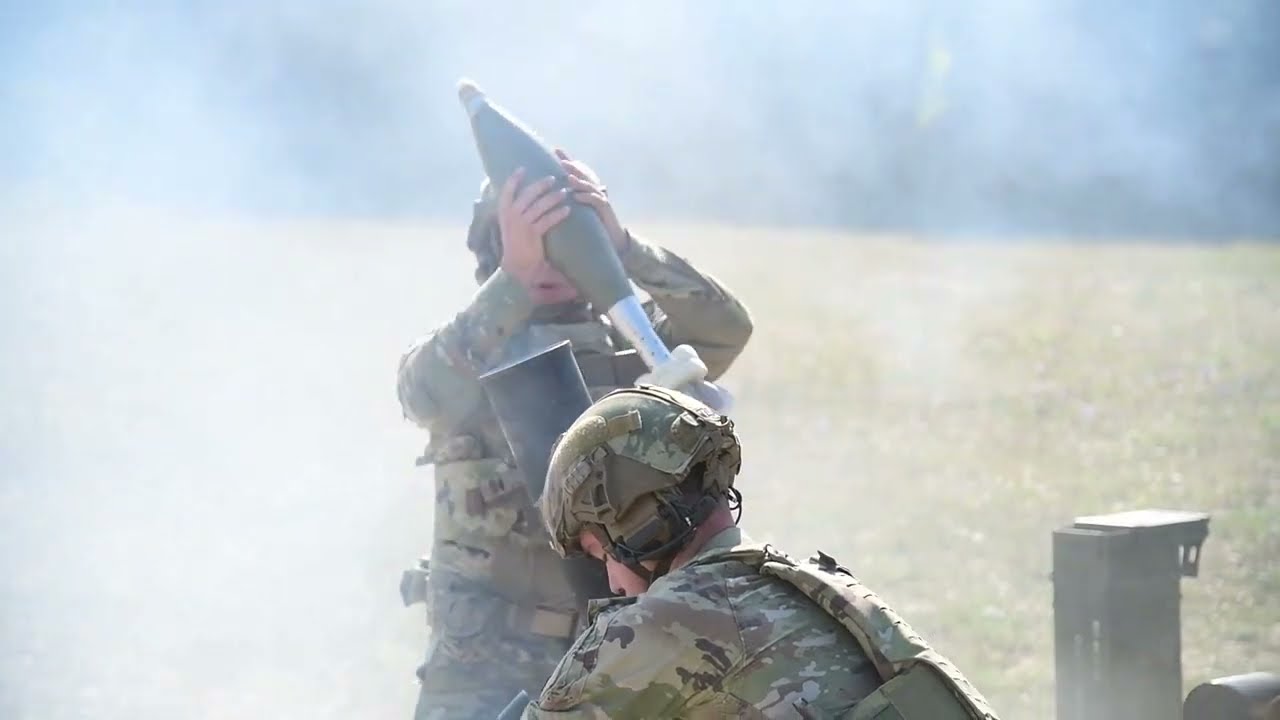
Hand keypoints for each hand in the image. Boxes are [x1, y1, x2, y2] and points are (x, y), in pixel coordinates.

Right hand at [497, 167, 570, 283]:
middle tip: (553, 178)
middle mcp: (511, 217)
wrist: (518, 265)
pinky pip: (547, 220)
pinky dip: (558, 214)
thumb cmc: (517, 243)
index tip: (522, 168)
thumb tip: (527, 195)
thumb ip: (518, 210)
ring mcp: (521, 225)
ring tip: (564, 192)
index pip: (507, 192)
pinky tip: (568, 210)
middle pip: (527, 195)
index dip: (514, 179)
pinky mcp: (532, 234)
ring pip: (539, 206)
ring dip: (553, 197)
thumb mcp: (511, 225)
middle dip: (540, 185)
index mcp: (504, 213)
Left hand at [555, 149, 627, 252]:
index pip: (577, 169)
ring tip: (568, 177)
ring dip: (578, 181)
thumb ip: (570, 196)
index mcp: (587, 187)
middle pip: (583, 173)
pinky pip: (596, 201)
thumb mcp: (578, 207)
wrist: (611, 238)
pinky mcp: (605, 209)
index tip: (556, 149)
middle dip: (572, 165)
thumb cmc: (591, 224)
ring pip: (589, 186)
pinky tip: (576, 197)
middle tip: (560, 159)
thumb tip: (552, 189)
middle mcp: (595, 189)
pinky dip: (586, 197)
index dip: (568, 158)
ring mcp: (601, 198)